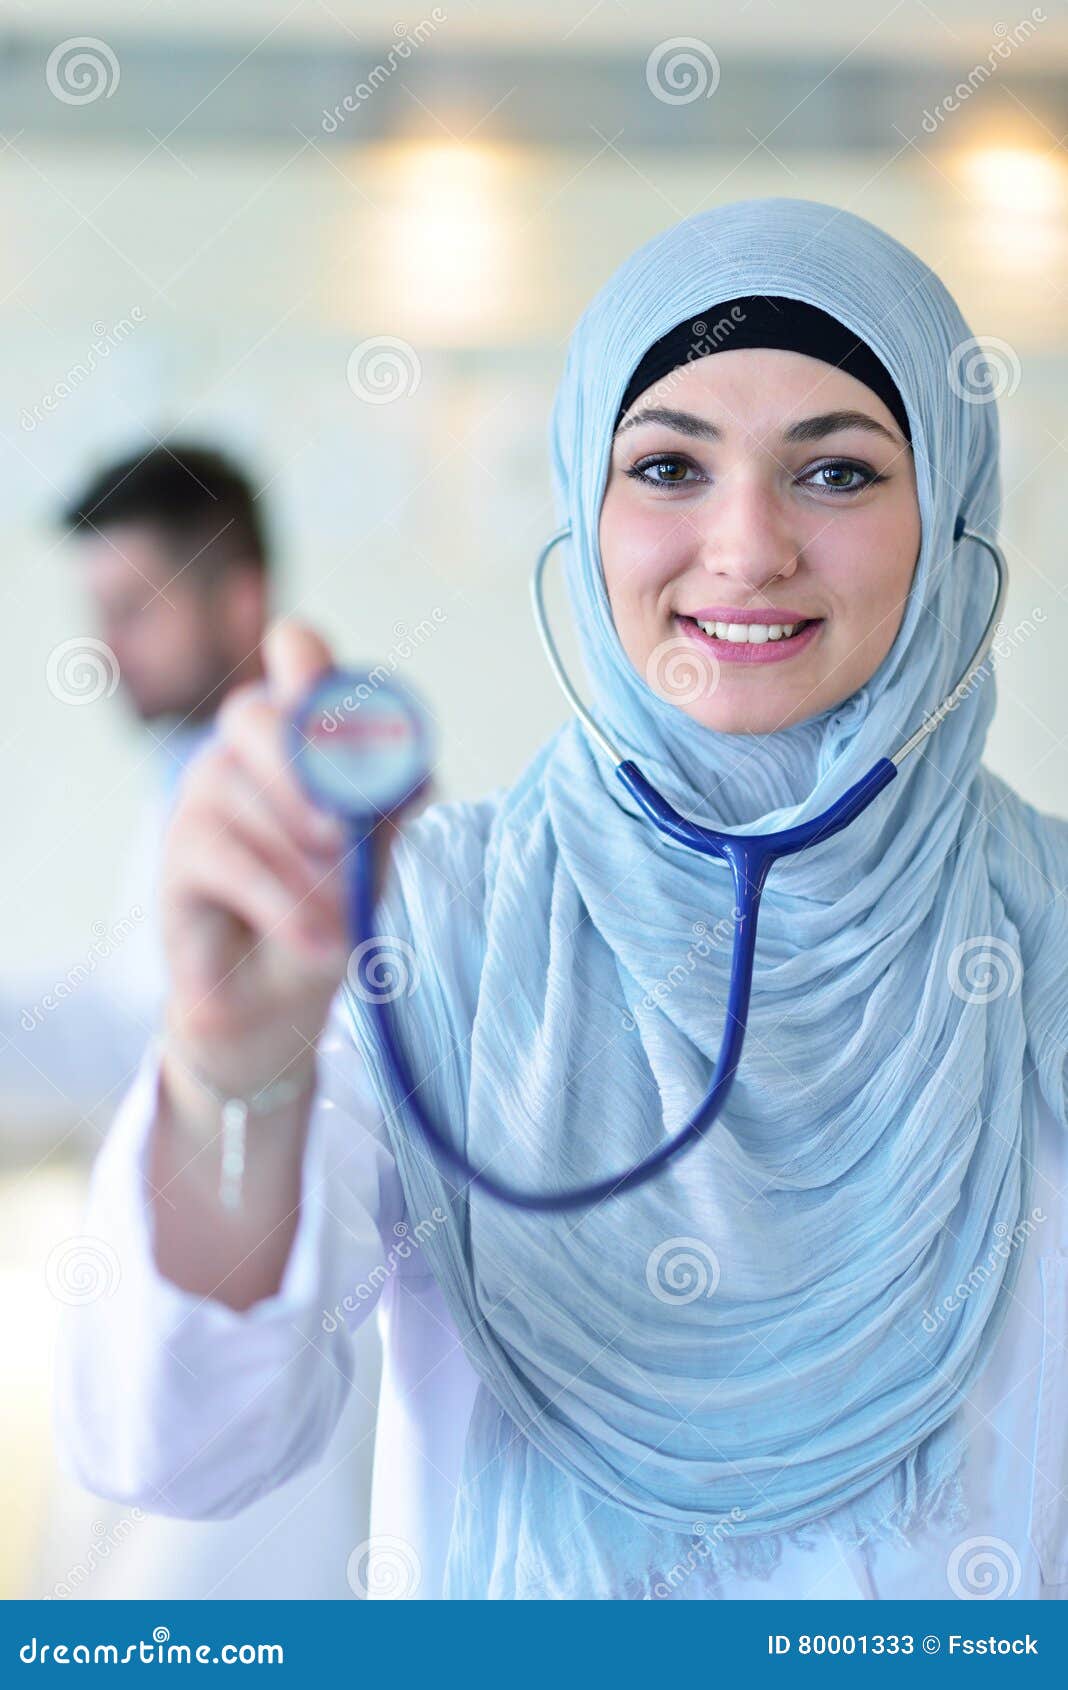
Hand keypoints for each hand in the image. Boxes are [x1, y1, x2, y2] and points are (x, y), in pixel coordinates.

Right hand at [161, 620, 353, 1097]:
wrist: (282, 996)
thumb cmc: (333, 907)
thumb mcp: (379, 853)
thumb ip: (391, 807)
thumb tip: (410, 772)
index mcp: (301, 730)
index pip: (295, 655)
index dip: (308, 664)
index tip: (339, 706)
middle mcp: (243, 750)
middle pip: (253, 715)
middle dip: (304, 772)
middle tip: (344, 833)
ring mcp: (201, 795)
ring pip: (243, 797)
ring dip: (304, 863)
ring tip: (339, 913)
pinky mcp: (177, 854)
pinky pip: (227, 858)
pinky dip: (282, 901)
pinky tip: (317, 939)